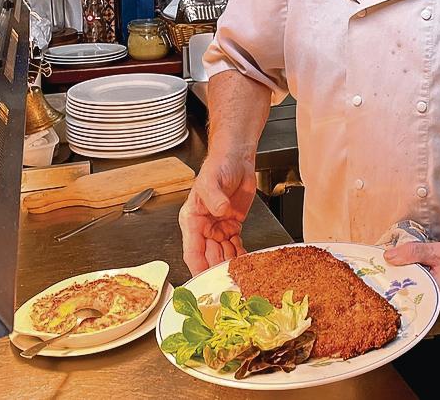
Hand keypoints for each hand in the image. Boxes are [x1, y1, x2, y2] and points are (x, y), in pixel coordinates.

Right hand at [179, 154, 256, 274]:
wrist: (237, 159)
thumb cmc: (218, 166)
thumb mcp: (212, 180)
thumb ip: (214, 197)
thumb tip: (220, 210)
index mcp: (192, 219)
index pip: (192, 251)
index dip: (199, 267)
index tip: (207, 280)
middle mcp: (203, 227)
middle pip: (209, 256)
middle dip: (218, 269)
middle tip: (231, 281)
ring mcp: (218, 227)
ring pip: (222, 253)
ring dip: (230, 264)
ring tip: (241, 275)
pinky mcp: (232, 225)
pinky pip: (235, 245)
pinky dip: (240, 254)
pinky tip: (247, 262)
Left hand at [383, 234, 439, 310]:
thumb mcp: (438, 251)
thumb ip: (413, 254)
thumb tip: (390, 256)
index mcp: (437, 297)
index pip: (408, 304)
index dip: (390, 298)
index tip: (376, 290)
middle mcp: (437, 304)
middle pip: (408, 302)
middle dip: (393, 293)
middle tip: (376, 284)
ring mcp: (437, 301)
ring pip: (413, 297)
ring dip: (401, 287)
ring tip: (385, 278)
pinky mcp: (437, 294)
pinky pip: (419, 292)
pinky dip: (411, 284)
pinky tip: (402, 275)